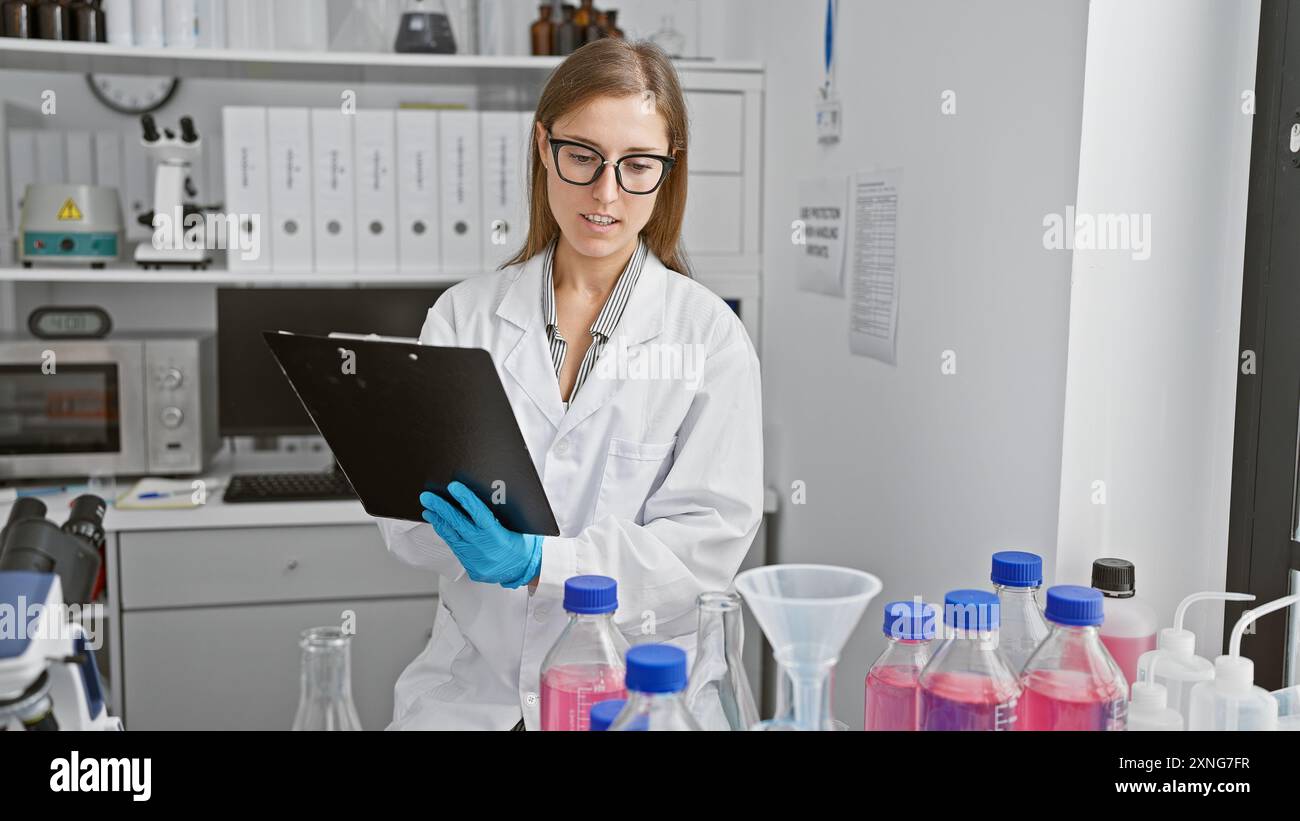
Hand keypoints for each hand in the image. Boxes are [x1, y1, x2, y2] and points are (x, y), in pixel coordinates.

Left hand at [419, 482, 541, 588]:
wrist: (524, 572)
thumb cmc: (523, 547)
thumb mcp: (518, 528)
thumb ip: (501, 516)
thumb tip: (490, 495)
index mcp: (498, 537)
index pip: (479, 514)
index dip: (466, 499)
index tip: (454, 487)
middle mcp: (483, 548)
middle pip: (458, 524)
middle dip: (441, 508)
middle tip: (428, 497)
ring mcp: (475, 559)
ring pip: (452, 537)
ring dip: (438, 521)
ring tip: (428, 509)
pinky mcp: (471, 567)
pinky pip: (455, 548)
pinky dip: (446, 535)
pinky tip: (439, 525)